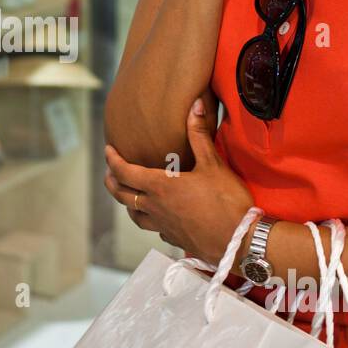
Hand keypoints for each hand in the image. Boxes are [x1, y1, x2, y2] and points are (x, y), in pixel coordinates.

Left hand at [103, 98, 255, 266]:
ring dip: (128, 203)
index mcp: (160, 187)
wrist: (240, 242)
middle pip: (122, 195)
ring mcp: (163, 226)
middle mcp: (155, 207)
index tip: (107, 150)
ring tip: (130, 195)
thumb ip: (199, 135)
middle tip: (110, 172)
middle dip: (111, 182)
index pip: (124, 172)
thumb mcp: (213, 164)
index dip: (112, 160)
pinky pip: (155, 229)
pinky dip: (152, 220)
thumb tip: (194, 105)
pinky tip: (159, 217)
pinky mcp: (175, 239)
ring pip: (135, 216)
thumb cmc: (227, 202)